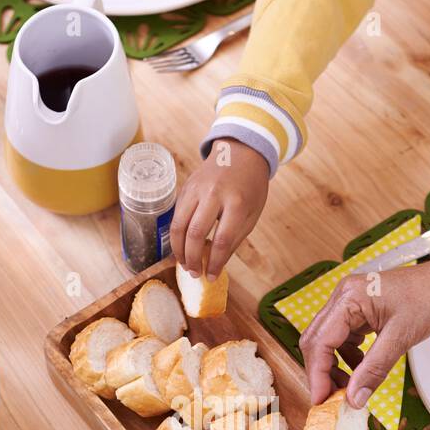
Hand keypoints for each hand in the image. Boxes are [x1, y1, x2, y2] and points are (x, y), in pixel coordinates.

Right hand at [170, 138, 268, 279]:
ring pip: (178, 225)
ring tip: (185, 264)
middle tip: (194, 273)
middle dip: (192, 259)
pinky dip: (177, 235)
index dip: (215, 263)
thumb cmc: (250, 187)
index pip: (221, 240)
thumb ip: (234, 239)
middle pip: (195, 234)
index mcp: (237, 203)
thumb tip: (216, 264)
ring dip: (179, 250)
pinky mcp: (185, 188)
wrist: (241, 152)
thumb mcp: (252, 214)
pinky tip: (182, 247)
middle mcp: (213, 194)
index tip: (211, 277)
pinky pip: (176, 216)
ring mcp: (196, 189)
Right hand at [300, 246, 429, 407]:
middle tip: (333, 399)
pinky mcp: (360, 310)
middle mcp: (343, 297)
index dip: (318, 374)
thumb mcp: (401, 337)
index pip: (320, 341)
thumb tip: (353, 399)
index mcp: (349, 298)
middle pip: (316, 341)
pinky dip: (348, 358)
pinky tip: (362, 371)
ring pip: (328, 341)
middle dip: (322, 372)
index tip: (322, 401)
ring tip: (350, 389)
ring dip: (334, 367)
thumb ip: (373, 369)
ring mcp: (350, 303)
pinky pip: (344, 338)